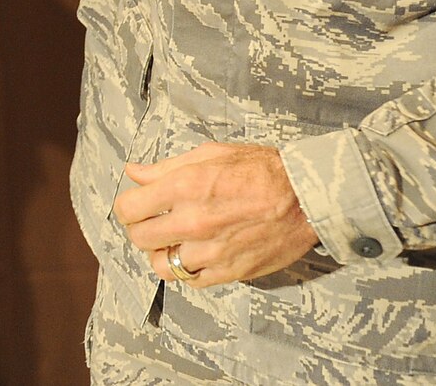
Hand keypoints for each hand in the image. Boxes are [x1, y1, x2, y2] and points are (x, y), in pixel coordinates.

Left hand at [112, 142, 319, 288]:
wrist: (307, 197)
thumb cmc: (261, 170)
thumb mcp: (211, 153)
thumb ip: (166, 167)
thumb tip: (134, 172)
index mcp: (185, 186)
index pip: (128, 209)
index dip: (127, 207)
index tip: (135, 206)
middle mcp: (194, 221)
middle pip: (139, 238)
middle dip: (140, 228)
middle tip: (154, 222)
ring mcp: (211, 251)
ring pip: (161, 265)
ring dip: (162, 252)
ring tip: (175, 240)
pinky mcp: (229, 272)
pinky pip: (191, 281)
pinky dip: (188, 269)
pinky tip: (197, 253)